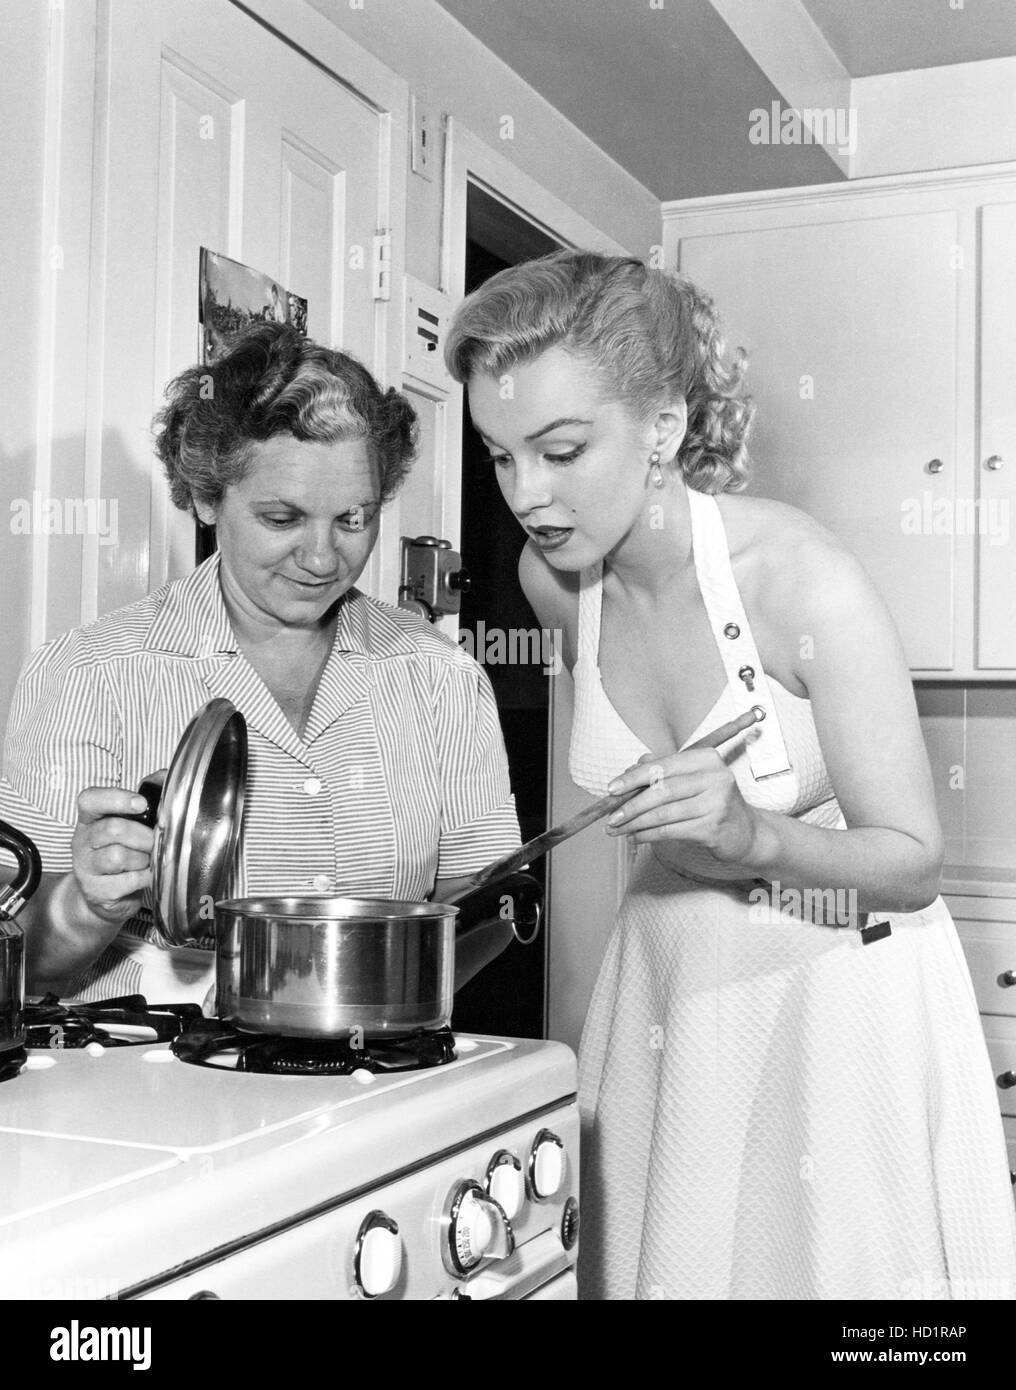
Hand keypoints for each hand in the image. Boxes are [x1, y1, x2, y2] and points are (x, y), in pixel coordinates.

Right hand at [70, 786, 155, 925]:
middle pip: (113, 829)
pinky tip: (146, 876)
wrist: (106, 895)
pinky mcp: (95, 891)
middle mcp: (82, 840)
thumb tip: (165, 776)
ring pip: (119, 856)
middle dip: (144, 836)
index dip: (116, 799)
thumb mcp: (130, 823)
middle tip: (155, 842)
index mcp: (90, 819)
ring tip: (147, 861)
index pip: (90, 800)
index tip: (142, 804)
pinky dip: (145, 878)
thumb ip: (146, 796)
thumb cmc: (124, 851)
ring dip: (143, 859)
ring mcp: (85, 867)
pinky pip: (128, 881)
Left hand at [604, 749, 760, 866]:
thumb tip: (631, 768)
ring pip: (663, 813)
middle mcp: (714, 777)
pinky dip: (648, 835)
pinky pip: (671, 831)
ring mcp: (716, 804)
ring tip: (617, 829)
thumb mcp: (692, 780)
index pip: (662, 765)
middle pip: (661, 790)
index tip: (612, 789)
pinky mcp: (713, 828)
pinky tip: (635, 837)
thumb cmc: (713, 802)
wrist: (746, 832)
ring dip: (635, 823)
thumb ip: (664, 770)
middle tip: (611, 815)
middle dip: (631, 805)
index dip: (633, 777)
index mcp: (706, 759)